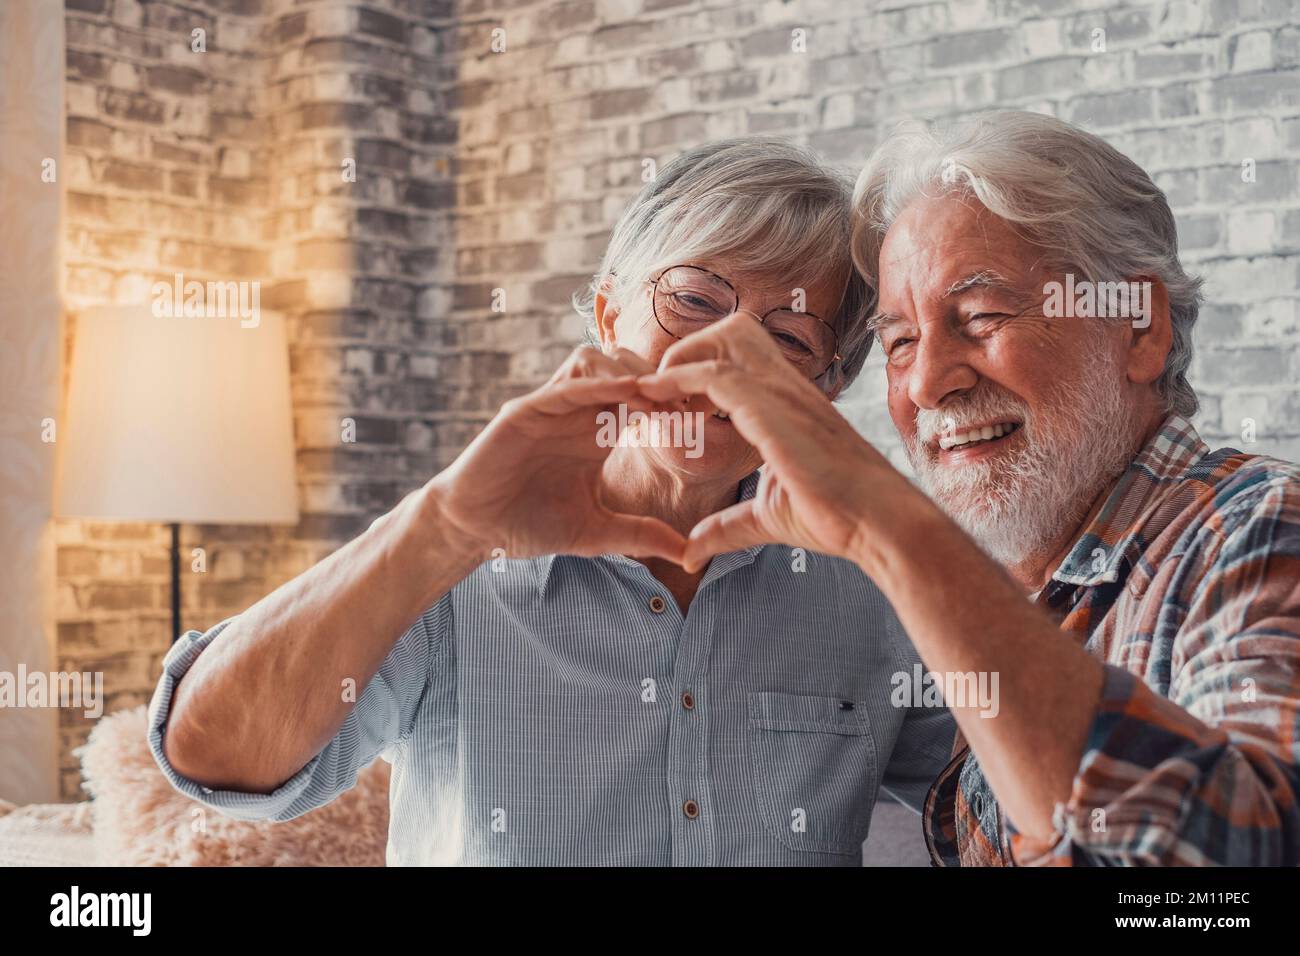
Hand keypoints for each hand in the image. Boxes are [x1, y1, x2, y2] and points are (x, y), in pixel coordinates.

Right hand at [429, 346, 687, 563]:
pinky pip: (564, 386)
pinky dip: (596, 383)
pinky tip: (625, 391)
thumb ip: (641, 535)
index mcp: (596, 433)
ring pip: (595, 362)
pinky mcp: (524, 411)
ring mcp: (550, 408)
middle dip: (659, 381)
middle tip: (686, 403)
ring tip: (657, 398)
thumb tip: (690, 553)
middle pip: (626, 369)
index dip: (673, 402)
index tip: (703, 418)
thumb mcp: (597, 533)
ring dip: (628, 373)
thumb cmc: (530, 525)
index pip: (643, 400)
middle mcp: (576, 413)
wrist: (475, 530)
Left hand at [637, 314, 925, 571]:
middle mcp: (786, 386)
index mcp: (788, 402)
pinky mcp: (772, 410)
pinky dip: (680, 383)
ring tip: (653, 399)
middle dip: (691, 351)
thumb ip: (726, 527)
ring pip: (722, 341)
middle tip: (664, 395)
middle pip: (732, 330)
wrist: (878, 522)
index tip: (672, 406)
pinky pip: (715, 375)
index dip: (700, 371)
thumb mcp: (766, 518)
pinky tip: (661, 408)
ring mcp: (781, 392)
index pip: (740, 357)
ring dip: (680, 365)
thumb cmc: (836, 517)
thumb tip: (690, 554)